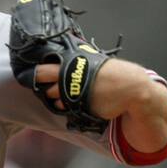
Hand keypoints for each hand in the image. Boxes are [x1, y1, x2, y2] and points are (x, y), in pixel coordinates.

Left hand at [33, 58, 164, 121]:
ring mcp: (73, 91)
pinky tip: (71, 102)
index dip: (38, 69)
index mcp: (74, 60)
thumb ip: (80, 62)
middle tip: (40, 83)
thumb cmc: (116, 74)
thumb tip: (67, 61)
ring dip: (53, 95)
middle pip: (42, 77)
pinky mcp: (78, 105)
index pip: (46, 65)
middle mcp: (70, 74)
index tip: (36, 71)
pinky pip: (64, 107)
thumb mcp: (97, 61)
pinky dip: (64, 105)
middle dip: (39, 81)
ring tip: (63, 94)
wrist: (131, 88)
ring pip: (52, 94)